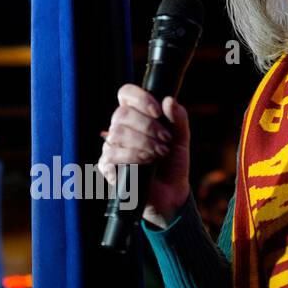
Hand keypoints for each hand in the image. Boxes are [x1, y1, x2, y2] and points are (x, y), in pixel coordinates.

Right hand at [97, 85, 190, 227]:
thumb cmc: (172, 164)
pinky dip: (134, 155)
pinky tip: (148, 161)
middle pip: (122, 113)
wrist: (170, 193)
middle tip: (166, 139)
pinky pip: (112, 153)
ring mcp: (111, 146)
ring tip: (160, 152)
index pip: (126, 94)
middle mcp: (119, 128)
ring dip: (144, 142)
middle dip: (148, 126)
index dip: (140, 98)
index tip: (158, 112)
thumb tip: (169, 100)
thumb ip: (178, 118)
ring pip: (118, 132)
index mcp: (136, 116)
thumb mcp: (181, 139)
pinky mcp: (106, 165)